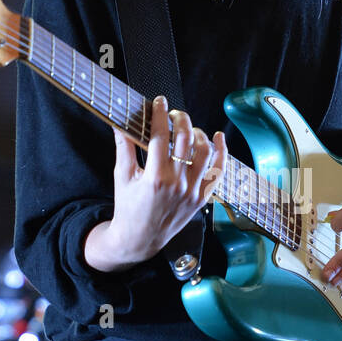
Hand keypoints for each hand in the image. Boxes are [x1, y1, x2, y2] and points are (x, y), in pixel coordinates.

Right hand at [85, 96, 226, 271]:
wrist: (140, 238)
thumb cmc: (128, 207)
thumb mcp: (122, 176)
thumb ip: (124, 148)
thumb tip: (120, 123)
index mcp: (154, 177)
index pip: (160, 136)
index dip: (160, 114)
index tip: (159, 102)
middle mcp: (176, 183)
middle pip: (185, 139)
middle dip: (180, 119)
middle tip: (173, 114)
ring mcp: (192, 191)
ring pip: (204, 151)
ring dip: (198, 133)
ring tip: (188, 128)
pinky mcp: (201, 198)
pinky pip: (217, 171)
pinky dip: (221, 152)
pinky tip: (218, 137)